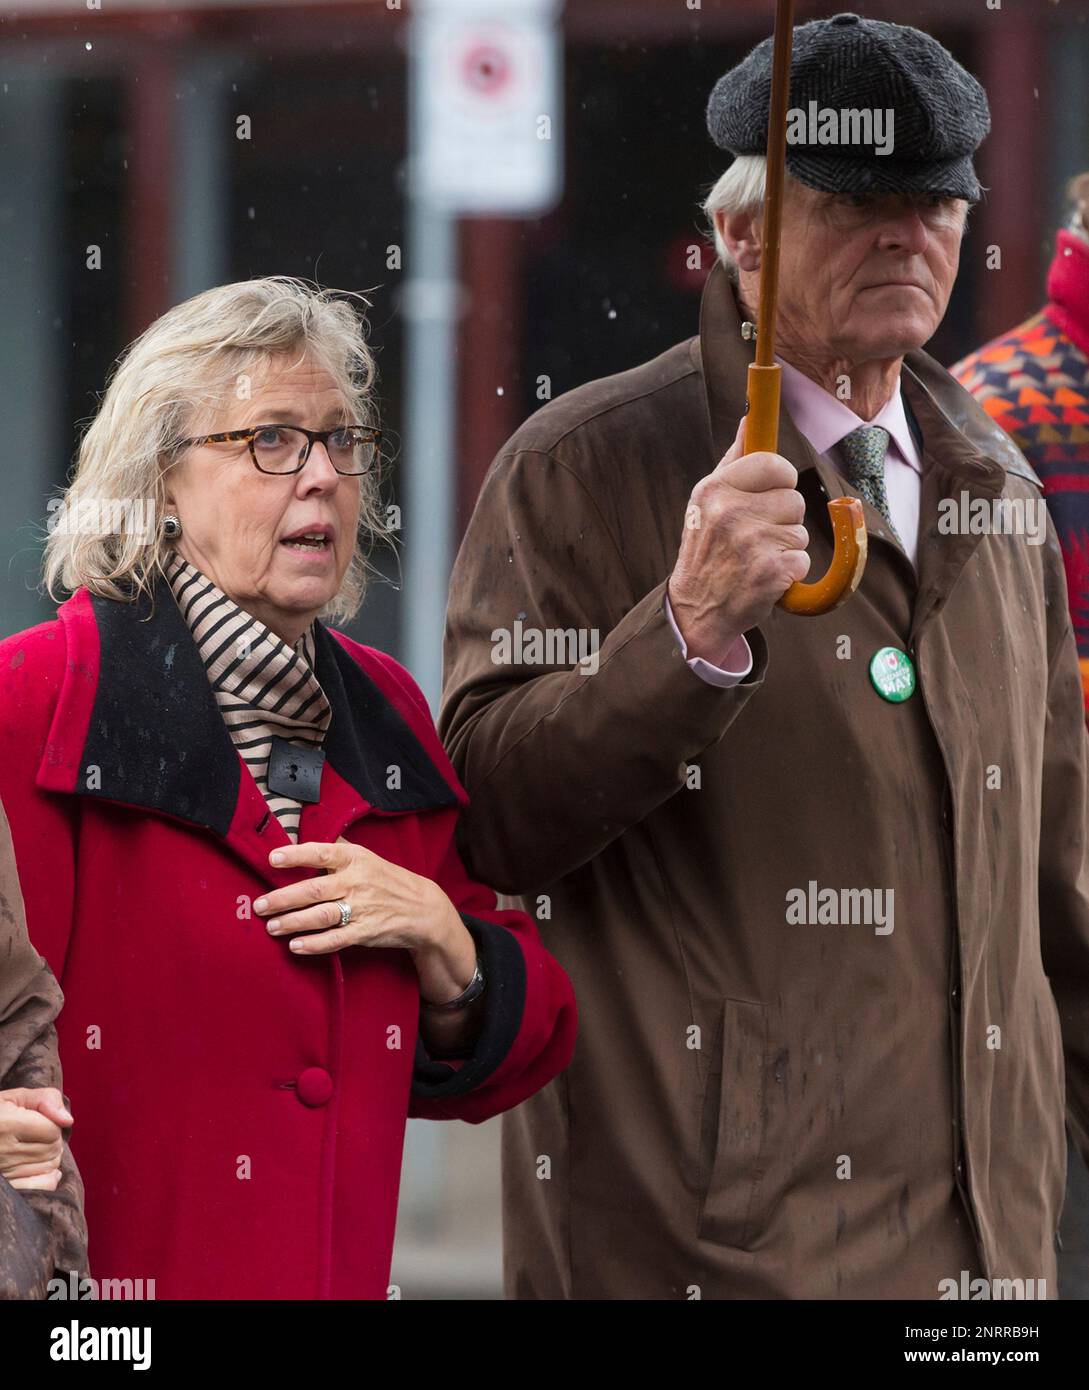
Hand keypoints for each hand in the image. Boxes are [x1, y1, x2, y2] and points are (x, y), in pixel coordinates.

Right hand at [0, 1087, 72, 1185]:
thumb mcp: (14, 1097)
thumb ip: (45, 1100)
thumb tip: (68, 1121)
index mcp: (5, 1124)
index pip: (52, 1130)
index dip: (51, 1123)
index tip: (38, 1121)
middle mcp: (2, 1151)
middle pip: (52, 1150)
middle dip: (51, 1141)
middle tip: (35, 1136)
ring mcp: (4, 1173)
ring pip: (49, 1167)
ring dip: (48, 1158)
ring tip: (31, 1150)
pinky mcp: (7, 1187)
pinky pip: (41, 1187)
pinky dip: (48, 1179)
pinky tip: (41, 1171)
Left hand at [256, 839, 476, 1004]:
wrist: (421, 908)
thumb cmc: (386, 879)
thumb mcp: (366, 857)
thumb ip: (338, 848)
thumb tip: (304, 831)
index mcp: (355, 858)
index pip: (321, 852)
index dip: (296, 855)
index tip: (272, 859)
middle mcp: (356, 882)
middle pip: (313, 889)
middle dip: (283, 898)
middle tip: (259, 905)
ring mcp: (361, 908)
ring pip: (320, 916)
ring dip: (292, 922)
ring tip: (271, 927)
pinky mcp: (364, 932)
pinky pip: (335, 939)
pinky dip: (314, 944)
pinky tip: (295, 946)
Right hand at [668, 415, 809, 661]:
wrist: (696, 609)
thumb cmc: (706, 550)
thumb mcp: (707, 501)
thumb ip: (733, 461)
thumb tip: (750, 419)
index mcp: (716, 489)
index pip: (774, 464)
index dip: (780, 481)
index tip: (769, 496)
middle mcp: (732, 512)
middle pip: (793, 500)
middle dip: (782, 520)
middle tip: (755, 537)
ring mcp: (752, 542)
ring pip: (800, 531)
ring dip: (786, 547)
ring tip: (756, 558)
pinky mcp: (771, 571)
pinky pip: (802, 559)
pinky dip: (789, 573)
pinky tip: (763, 577)